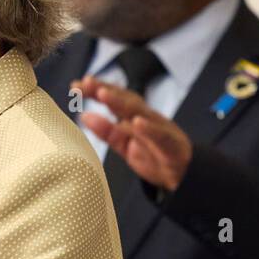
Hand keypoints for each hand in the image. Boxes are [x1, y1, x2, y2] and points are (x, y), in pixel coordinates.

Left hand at [71, 76, 192, 191]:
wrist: (183, 176)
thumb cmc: (153, 156)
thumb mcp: (124, 146)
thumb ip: (107, 132)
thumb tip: (84, 116)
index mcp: (135, 116)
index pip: (116, 97)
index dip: (97, 89)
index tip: (75, 85)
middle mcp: (148, 118)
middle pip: (126, 99)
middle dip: (106, 89)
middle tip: (86, 82)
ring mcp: (160, 130)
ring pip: (141, 112)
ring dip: (121, 102)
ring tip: (103, 94)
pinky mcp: (172, 146)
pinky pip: (160, 136)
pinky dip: (149, 129)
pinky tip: (136, 123)